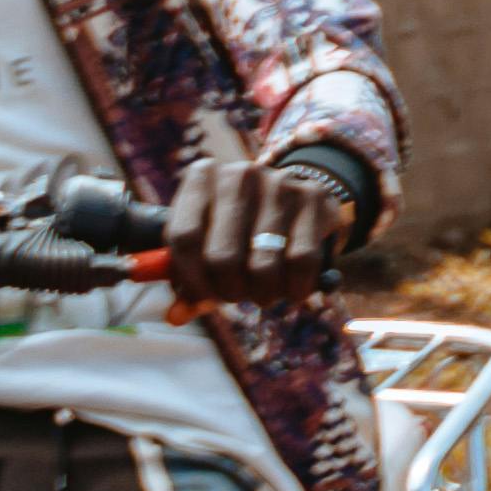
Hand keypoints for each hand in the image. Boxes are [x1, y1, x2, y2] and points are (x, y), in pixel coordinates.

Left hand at [167, 151, 348, 313]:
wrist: (293, 198)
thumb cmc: (238, 228)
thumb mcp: (206, 243)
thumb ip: (188, 279)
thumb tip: (177, 316)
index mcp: (202, 177)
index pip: (184, 237)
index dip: (190, 278)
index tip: (202, 297)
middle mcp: (239, 175)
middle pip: (222, 256)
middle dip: (229, 291)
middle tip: (236, 295)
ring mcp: (279, 183)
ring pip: (263, 265)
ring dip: (262, 294)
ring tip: (263, 292)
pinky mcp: (313, 197)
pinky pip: (301, 261)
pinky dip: (295, 287)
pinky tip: (292, 288)